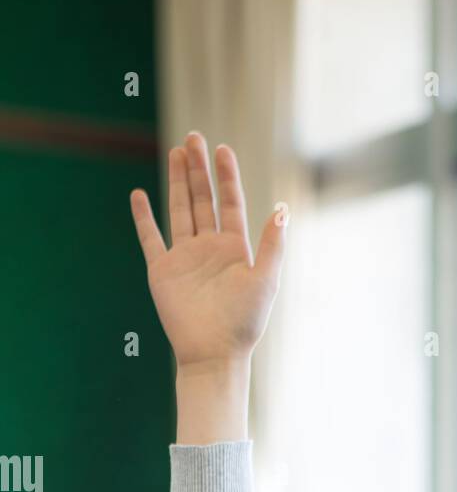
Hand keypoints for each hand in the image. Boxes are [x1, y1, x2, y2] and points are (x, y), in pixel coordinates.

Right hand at [129, 131, 285, 366]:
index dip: (227, 176)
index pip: (230, 204)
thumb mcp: (266, 280)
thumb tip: (282, 209)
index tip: (222, 149)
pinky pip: (150, 238)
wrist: (214, 353)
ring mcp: (184, 258)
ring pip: (180, 210)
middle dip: (199, 169)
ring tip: (176, 151)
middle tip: (194, 137)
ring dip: (178, 181)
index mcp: (235, 250)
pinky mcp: (162, 270)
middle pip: (203, 200)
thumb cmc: (245, 323)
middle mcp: (209, 249)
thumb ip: (272, 245)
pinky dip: (143, 217)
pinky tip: (138, 195)